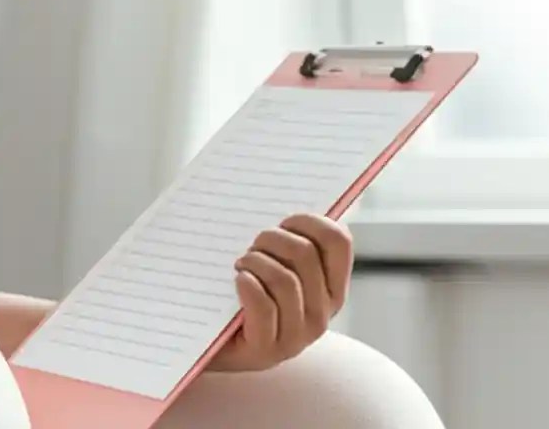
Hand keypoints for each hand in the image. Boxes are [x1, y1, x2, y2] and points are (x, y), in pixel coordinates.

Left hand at [208, 214, 352, 371]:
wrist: (209, 346)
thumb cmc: (240, 296)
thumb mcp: (273, 267)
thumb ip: (288, 243)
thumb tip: (286, 197)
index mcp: (331, 289)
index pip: (339, 241)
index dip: (309, 220)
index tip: (283, 221)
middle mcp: (321, 314)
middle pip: (304, 254)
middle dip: (270, 239)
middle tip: (250, 246)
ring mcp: (296, 336)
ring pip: (284, 279)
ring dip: (254, 262)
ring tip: (240, 266)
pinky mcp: (267, 350)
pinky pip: (262, 304)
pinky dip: (246, 285)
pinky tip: (237, 281)